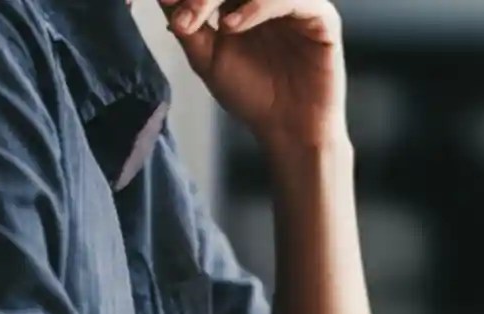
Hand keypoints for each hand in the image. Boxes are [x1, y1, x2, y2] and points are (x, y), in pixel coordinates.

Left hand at [161, 0, 345, 148]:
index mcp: (244, 1)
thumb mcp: (207, 58)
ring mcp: (297, 5)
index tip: (163, 2)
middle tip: (184, 15)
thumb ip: (187, 23)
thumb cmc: (253, 96)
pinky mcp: (321, 17)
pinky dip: (256, 6)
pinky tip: (233, 26)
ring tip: (209, 25)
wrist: (290, 130)